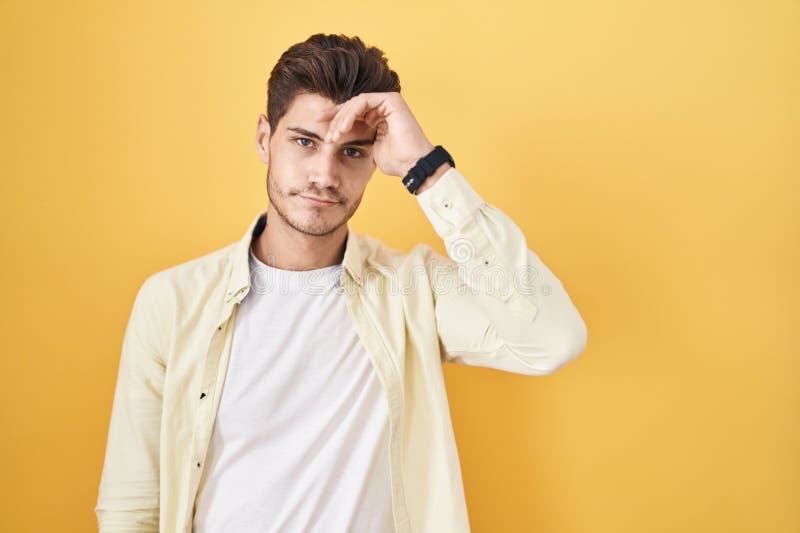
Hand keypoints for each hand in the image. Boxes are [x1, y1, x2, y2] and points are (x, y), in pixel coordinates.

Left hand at [318, 92, 435, 177]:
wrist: (412, 165)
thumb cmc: (397, 162)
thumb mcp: (371, 149)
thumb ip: (360, 139)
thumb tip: (342, 139)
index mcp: (379, 117)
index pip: (352, 113)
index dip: (335, 120)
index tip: (321, 130)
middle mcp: (383, 107)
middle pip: (351, 106)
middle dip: (335, 120)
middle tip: (326, 136)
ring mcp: (388, 101)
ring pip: (355, 103)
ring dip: (342, 118)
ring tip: (335, 135)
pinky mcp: (391, 100)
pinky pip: (364, 101)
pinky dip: (351, 113)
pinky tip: (344, 128)